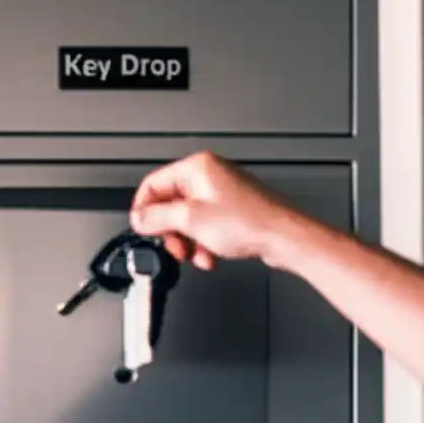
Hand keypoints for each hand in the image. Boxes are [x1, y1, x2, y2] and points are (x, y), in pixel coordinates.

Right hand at [130, 151, 307, 270]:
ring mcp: (220, 193)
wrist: (284, 238)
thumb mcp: (190, 220)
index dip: (144, 210)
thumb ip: (157, 218)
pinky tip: (209, 254)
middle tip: (174, 247)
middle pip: (169, 205)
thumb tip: (138, 218)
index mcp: (196, 168)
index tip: (143, 230)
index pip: (152, 185)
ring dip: (187, 242)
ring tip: (195, 254)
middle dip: (170, 231)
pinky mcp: (230, 210)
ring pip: (186, 219)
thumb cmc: (249, 222)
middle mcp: (208, 176)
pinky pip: (204, 226)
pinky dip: (202, 242)